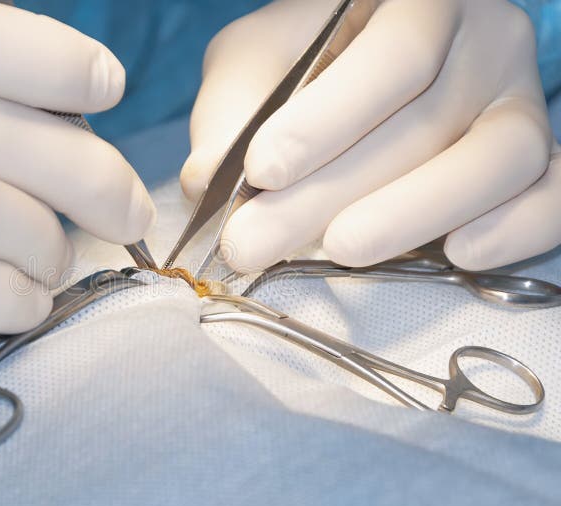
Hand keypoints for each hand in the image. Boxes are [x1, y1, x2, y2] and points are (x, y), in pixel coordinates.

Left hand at [182, 0, 559, 271]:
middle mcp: (483, 42)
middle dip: (330, 192)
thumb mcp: (256, 62)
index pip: (393, 55)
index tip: (263, 170)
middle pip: (426, 120)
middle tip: (257, 243)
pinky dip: (517, 230)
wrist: (361, 72)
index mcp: (416, 1)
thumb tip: (205, 181)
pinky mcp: (540, 161)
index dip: (328, 118)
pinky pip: (554, 196)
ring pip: (498, 158)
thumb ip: (231, 110)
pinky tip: (457, 254)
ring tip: (340, 248)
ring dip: (415, 213)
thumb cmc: (304, 62)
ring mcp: (519, 101)